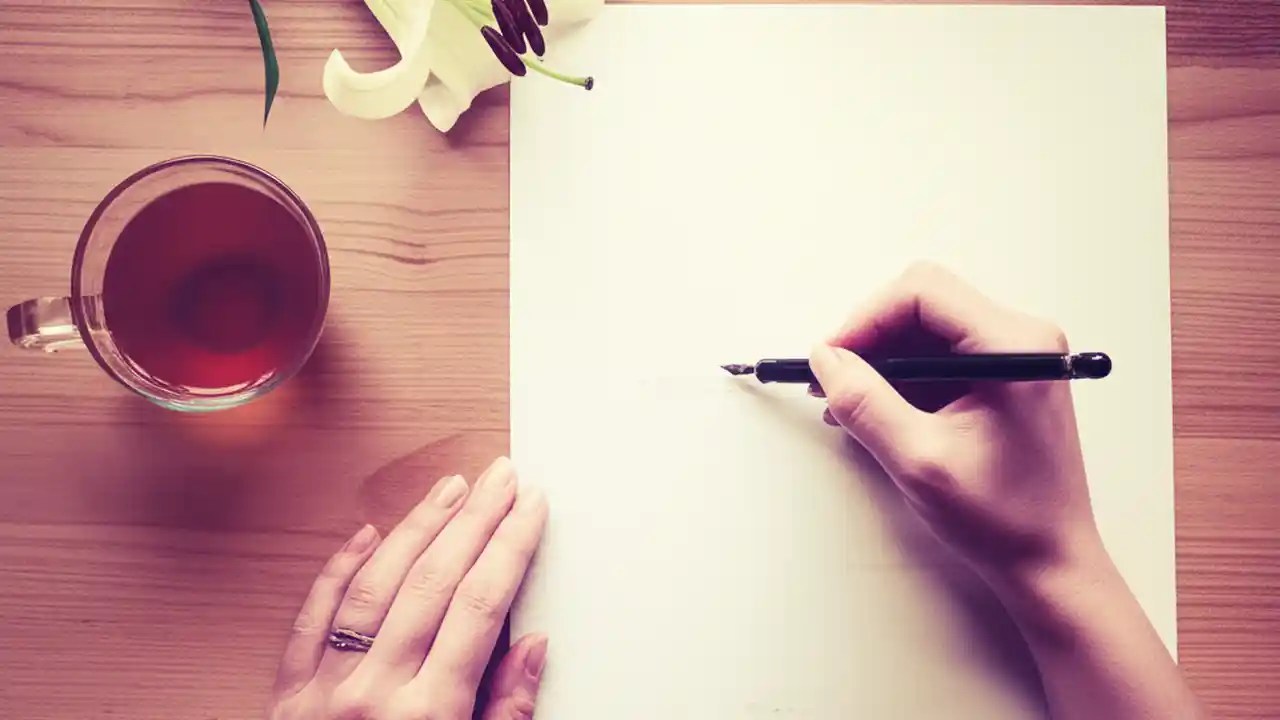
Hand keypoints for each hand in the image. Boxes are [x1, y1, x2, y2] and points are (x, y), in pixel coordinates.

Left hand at [268, 457, 548, 719]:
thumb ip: (507, 712)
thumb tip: (531, 646)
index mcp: (431, 716)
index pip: (481, 605)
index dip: (511, 546)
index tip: (530, 507)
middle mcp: (375, 693)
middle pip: (433, 582)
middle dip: (475, 520)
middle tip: (499, 478)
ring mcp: (325, 691)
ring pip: (374, 586)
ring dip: (417, 529)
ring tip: (449, 490)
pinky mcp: (288, 698)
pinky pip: (313, 619)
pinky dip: (339, 571)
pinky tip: (367, 535)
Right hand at [810, 263, 1201, 719]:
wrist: (1051, 565)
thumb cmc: (1003, 519)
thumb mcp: (918, 460)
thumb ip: (865, 403)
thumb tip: (824, 360)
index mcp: (1013, 346)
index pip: (922, 293)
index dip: (865, 319)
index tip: (829, 359)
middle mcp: (1020, 340)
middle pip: (922, 305)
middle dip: (869, 339)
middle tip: (830, 382)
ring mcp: (1014, 359)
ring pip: (926, 331)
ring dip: (880, 361)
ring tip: (843, 403)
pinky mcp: (1003, 380)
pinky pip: (939, 359)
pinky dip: (901, 379)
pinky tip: (874, 412)